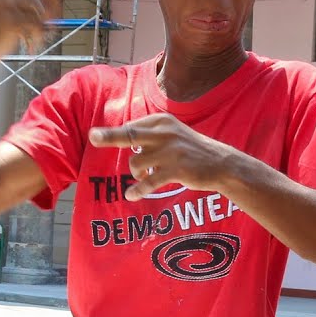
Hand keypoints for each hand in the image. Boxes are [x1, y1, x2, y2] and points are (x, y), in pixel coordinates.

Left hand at [88, 114, 239, 200]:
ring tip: (142, 178)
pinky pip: (148, 182)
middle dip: (109, 137)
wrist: (222, 164)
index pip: (133, 127)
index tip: (97, 136)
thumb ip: (152, 134)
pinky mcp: (176, 170)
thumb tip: (125, 138)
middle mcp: (165, 133)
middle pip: (129, 135)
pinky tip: (132, 195)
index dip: (117, 136)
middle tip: (93, 137)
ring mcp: (170, 151)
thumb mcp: (174, 133)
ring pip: (136, 164)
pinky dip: (137, 190)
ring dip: (135, 174)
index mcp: (163, 121)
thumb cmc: (193, 150)